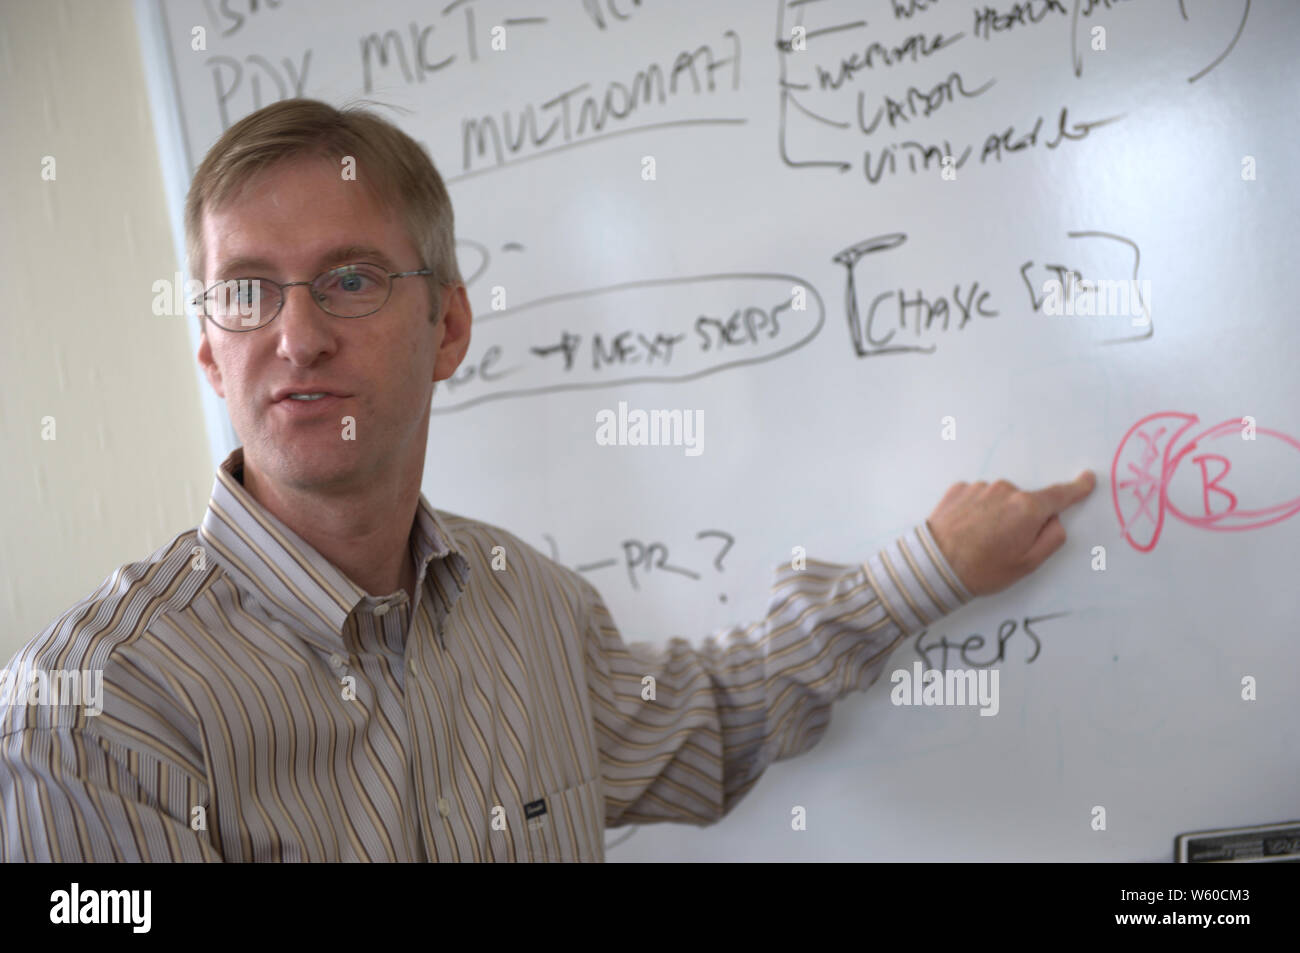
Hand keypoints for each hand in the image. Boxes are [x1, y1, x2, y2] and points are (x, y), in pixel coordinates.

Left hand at [927, 471, 1095, 597]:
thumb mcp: (1027, 564)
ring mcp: (980, 487)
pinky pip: (978, 498)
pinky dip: (977, 511)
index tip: (1087, 479)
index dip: (1076, 488)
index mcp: (1028, 509)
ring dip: (996, 515)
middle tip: (1004, 545)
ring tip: (980, 540)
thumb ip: (1051, 539)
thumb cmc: (981, 569)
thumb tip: (1055, 521)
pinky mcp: (959, 489)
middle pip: (1026, 503)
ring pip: (1000, 500)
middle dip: (1021, 520)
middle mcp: (1005, 491)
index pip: (1060, 494)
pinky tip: (967, 530)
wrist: (933, 566)